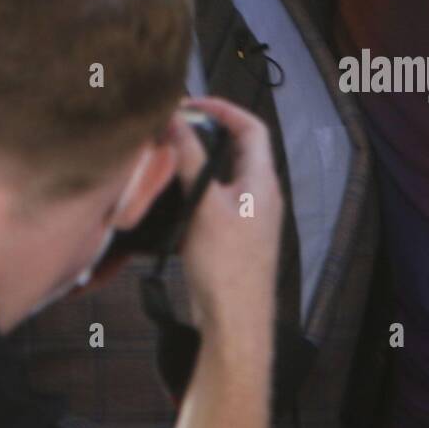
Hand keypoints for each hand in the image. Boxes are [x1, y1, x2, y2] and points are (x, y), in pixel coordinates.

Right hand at [169, 96, 280, 336]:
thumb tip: (176, 122)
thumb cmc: (227, 267)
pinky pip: (214, 200)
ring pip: (223, 175)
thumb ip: (190, 161)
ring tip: (167, 156)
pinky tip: (171, 197)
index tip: (192, 104)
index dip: (224, 109)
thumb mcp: (204, 206)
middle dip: (205, 133)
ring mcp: (247, 217)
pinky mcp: (232, 237)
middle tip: (173, 128)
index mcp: (261, 182)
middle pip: (237, 149)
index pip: (252, 128)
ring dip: (196, 162)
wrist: (234, 323)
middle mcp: (260, 195)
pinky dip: (194, 190)